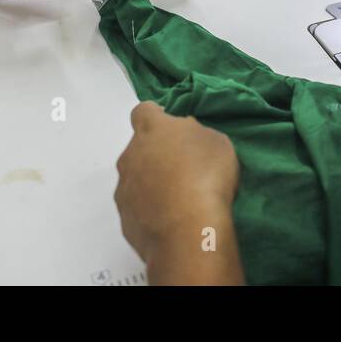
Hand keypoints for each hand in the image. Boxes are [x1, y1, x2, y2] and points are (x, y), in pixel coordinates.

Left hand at [114, 101, 240, 265]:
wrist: (189, 230)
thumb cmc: (207, 177)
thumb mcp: (217, 143)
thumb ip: (195, 135)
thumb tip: (184, 138)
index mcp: (151, 130)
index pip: (143, 110)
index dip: (157, 116)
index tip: (171, 126)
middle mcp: (130, 155)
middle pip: (138, 147)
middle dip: (156, 153)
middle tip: (183, 168)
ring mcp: (124, 188)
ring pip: (135, 178)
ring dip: (151, 183)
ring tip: (179, 199)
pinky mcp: (124, 218)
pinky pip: (136, 207)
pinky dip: (149, 209)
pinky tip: (170, 219)